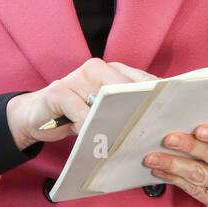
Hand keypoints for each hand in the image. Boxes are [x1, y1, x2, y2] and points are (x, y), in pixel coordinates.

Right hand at [6, 59, 156, 150]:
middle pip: (125, 85)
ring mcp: (75, 78)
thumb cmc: (74, 114)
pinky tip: (94, 137)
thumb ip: (123, 110)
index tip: (172, 108)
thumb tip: (156, 122)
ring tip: (127, 135)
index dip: (157, 92)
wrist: (35, 116)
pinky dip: (88, 124)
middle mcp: (94, 69)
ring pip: (103, 96)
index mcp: (110, 70)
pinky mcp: (57, 91)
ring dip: (115, 117)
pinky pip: (78, 108)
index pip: (140, 78)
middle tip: (152, 126)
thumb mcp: (101, 111)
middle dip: (139, 106)